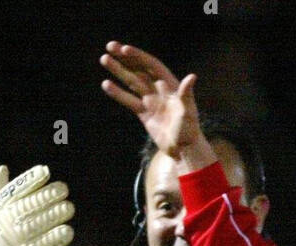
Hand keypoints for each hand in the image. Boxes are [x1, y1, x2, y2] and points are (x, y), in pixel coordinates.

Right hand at [0, 165, 74, 245]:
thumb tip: (3, 169)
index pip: (14, 192)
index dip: (30, 181)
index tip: (44, 171)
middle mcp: (4, 223)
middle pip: (27, 207)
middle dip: (45, 197)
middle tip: (63, 189)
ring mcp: (14, 241)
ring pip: (35, 226)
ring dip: (53, 217)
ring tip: (69, 208)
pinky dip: (54, 240)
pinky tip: (67, 232)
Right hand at [100, 41, 216, 170]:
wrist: (183, 149)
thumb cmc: (189, 130)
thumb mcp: (188, 111)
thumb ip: (186, 94)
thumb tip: (191, 77)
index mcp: (170, 85)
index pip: (152, 66)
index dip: (138, 57)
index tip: (124, 49)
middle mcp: (159, 90)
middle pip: (139, 69)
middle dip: (125, 58)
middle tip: (109, 46)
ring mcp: (150, 101)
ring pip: (131, 82)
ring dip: (118, 70)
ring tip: (104, 59)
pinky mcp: (144, 113)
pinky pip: (129, 100)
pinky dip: (118, 93)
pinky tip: (106, 84)